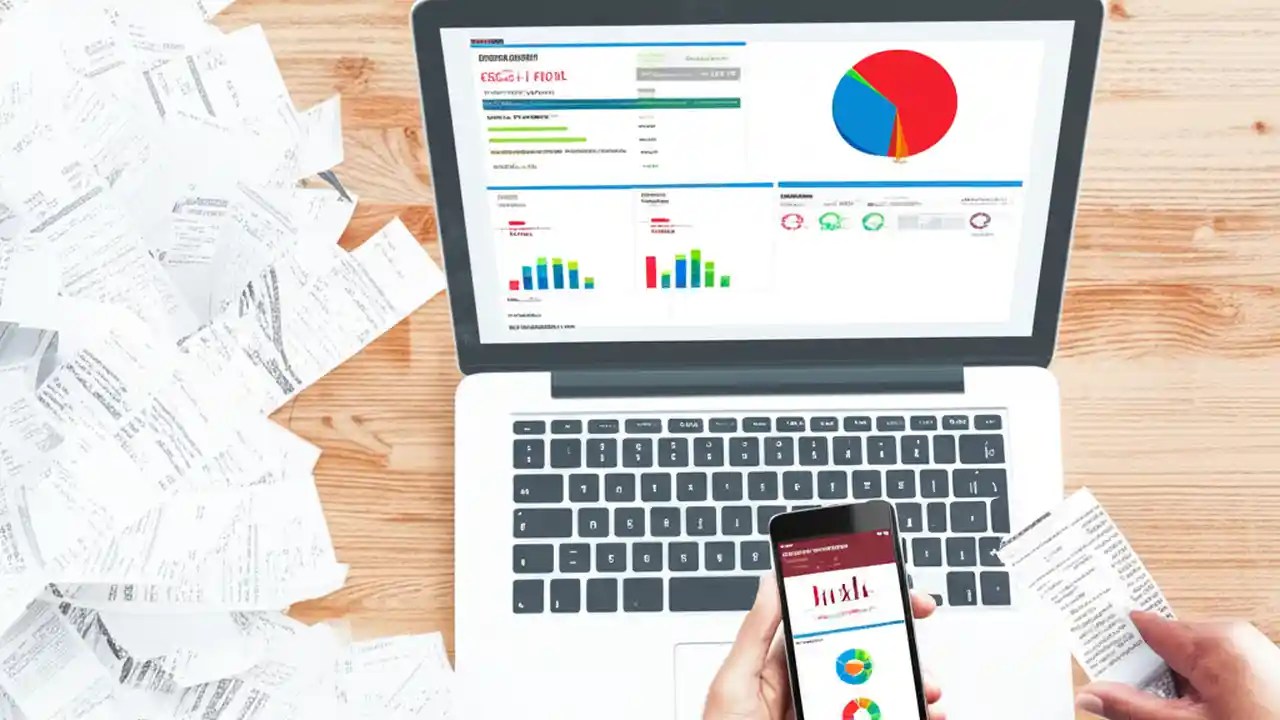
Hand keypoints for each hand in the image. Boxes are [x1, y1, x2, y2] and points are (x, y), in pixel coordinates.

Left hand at [704, 575, 944, 719]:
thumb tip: (773, 580)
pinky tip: (924, 714)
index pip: (831, 624)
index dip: (866, 606)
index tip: (897, 595)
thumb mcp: (734, 681)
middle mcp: (810, 688)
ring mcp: (827, 713)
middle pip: (867, 658)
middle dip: (900, 647)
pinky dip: (909, 714)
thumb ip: (755, 633)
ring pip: (881, 693)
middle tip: (920, 640)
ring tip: (925, 690)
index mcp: (784, 665)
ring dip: (911, 686)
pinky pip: (880, 717)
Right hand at [1076, 611, 1279, 719]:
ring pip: (1190, 660)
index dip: (1115, 640)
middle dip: (1147, 675)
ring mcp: (1251, 650)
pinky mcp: (1261, 666)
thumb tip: (1092, 696)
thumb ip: (1132, 709)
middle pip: (1166, 646)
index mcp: (1211, 642)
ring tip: (1177, 716)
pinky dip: (1199, 689)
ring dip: (1174, 688)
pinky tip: (1198, 714)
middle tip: (1137, 706)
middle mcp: (1232, 637)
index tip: (1089, 644)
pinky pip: (1214, 668)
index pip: (1144, 627)